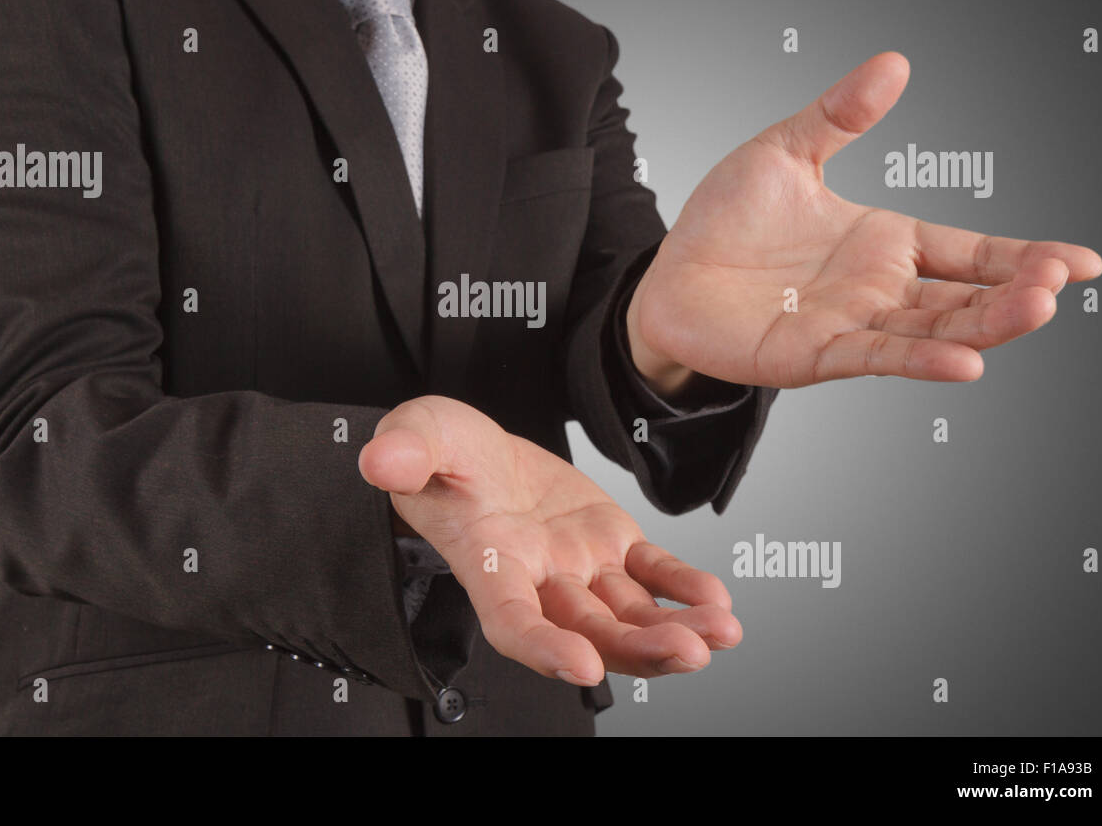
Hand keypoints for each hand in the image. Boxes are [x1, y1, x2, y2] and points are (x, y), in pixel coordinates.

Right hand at [359, 396, 740, 684]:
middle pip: (587, 632)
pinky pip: (652, 574)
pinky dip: (682, 588)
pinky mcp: (610, 543)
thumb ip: (407, 450)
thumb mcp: (419, 436)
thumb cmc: (442, 454)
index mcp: (488, 563)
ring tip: (718, 635)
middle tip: (687, 653)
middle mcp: (537, 579)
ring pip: (628, 613)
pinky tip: (715, 602)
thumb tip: (383, 461)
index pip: (512, 621)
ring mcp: (577, 566)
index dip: (544, 648)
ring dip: (673, 629)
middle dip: (637, 650)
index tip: (583, 666)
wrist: (475, 452)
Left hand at [627, 52, 1101, 387]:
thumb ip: (839, 116)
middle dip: (1016, 293)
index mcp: (885, 242)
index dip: (1026, 256)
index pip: (971, 250)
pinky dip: (919, 359)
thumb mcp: (784, 153)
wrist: (667, 273)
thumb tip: (893, 63)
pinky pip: (875, 356)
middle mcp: (879, 288)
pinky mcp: (814, 355)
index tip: (1084, 261)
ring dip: (983, 327)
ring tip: (1032, 312)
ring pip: (932, 329)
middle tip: (1057, 284)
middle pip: (965, 296)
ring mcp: (851, 324)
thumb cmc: (726, 221)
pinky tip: (963, 363)